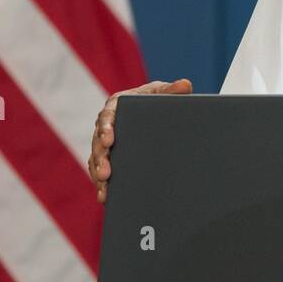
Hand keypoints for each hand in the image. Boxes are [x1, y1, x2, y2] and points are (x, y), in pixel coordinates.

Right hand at [88, 79, 191, 202]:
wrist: (157, 113)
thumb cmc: (157, 100)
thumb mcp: (164, 93)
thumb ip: (173, 89)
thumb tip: (185, 85)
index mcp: (118, 105)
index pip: (108, 116)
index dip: (106, 128)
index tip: (109, 140)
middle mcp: (107, 124)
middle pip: (99, 142)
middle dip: (101, 158)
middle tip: (106, 173)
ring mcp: (106, 143)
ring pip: (97, 159)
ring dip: (99, 174)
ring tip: (104, 190)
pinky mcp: (109, 158)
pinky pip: (100, 171)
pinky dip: (102, 184)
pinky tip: (105, 197)